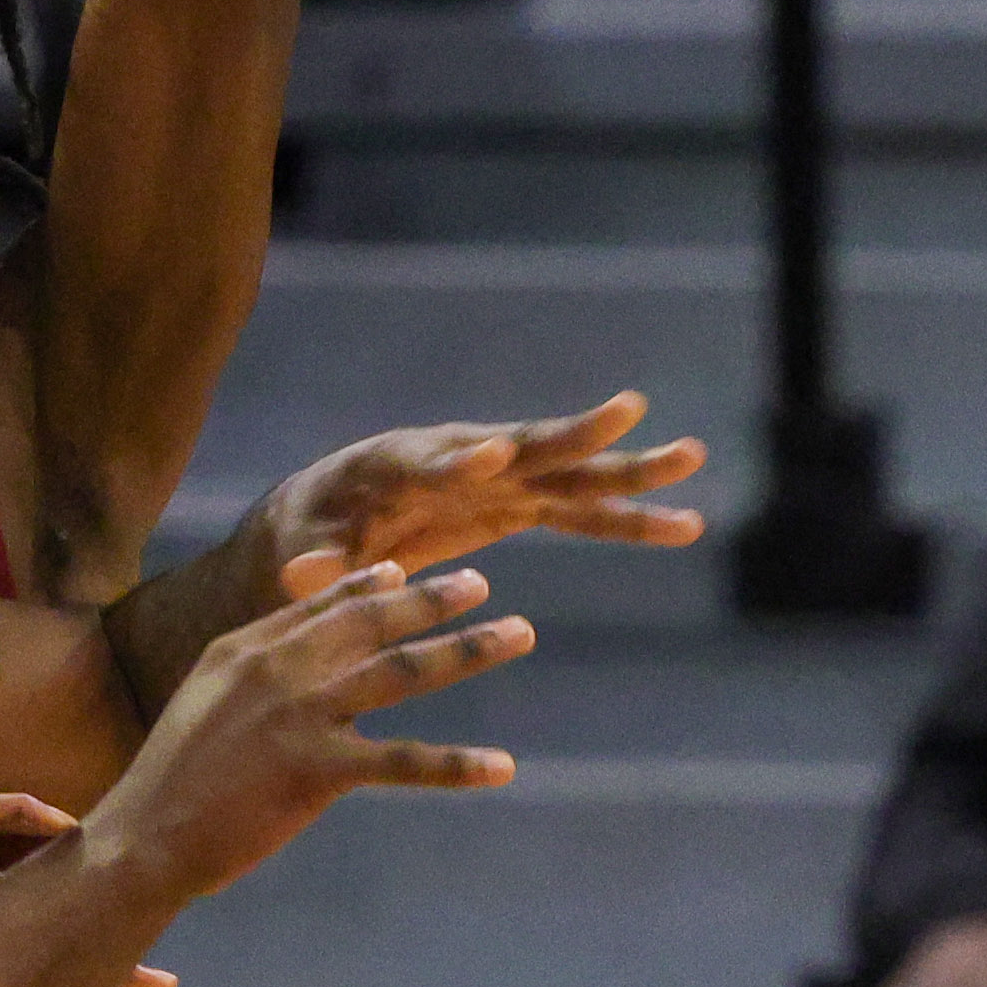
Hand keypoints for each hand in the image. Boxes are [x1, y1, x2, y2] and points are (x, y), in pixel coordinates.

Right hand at [101, 561, 533, 906]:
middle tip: (481, 581)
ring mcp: (300, 715)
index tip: (408, 571)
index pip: (320, 606)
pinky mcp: (317, 769)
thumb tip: (287, 656)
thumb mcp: (202, 707)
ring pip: (403, 670)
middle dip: (433, 599)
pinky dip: (457, 765)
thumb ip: (245, 675)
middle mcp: (277, 669)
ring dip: (470, 649)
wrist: (143, 839)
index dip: (369, 586)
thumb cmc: (171, 784)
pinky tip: (501, 767)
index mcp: (244, 650)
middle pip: (372, 622)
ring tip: (518, 633)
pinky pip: (403, 762)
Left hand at [262, 392, 705, 602]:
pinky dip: (625, 518)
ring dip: (625, 468)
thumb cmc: (304, 536)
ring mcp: (493, 478)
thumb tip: (304, 575)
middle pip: (516, 443)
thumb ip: (309, 565)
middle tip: (626, 411)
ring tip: (691, 457)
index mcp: (390, 465)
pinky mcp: (515, 504)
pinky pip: (578, 509)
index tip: (494, 453)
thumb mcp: (295, 555)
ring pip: (566, 470)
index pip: (427, 459)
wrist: (325, 522)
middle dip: (567, 433)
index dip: (458, 460)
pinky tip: (683, 524)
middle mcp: (453, 456)